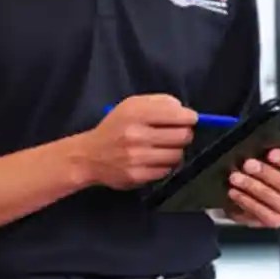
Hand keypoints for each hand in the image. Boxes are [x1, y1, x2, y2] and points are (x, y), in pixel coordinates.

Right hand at [80, 94, 197, 189]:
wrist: (90, 156)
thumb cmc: (114, 127)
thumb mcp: (130, 106)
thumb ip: (158, 102)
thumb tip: (183, 110)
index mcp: (135, 113)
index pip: (176, 115)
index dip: (189, 117)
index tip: (190, 119)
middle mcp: (136, 135)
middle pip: (182, 135)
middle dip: (185, 133)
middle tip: (177, 133)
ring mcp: (137, 158)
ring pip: (177, 155)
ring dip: (175, 151)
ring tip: (164, 147)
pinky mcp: (138, 176)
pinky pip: (166, 170)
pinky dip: (165, 165)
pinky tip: (154, 159)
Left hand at [224, 147, 279, 227]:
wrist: (256, 190)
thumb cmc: (272, 166)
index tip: (271, 153)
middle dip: (267, 174)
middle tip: (248, 164)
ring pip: (277, 202)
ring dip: (254, 188)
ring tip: (235, 177)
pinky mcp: (276, 221)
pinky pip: (264, 215)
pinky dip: (248, 203)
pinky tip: (234, 192)